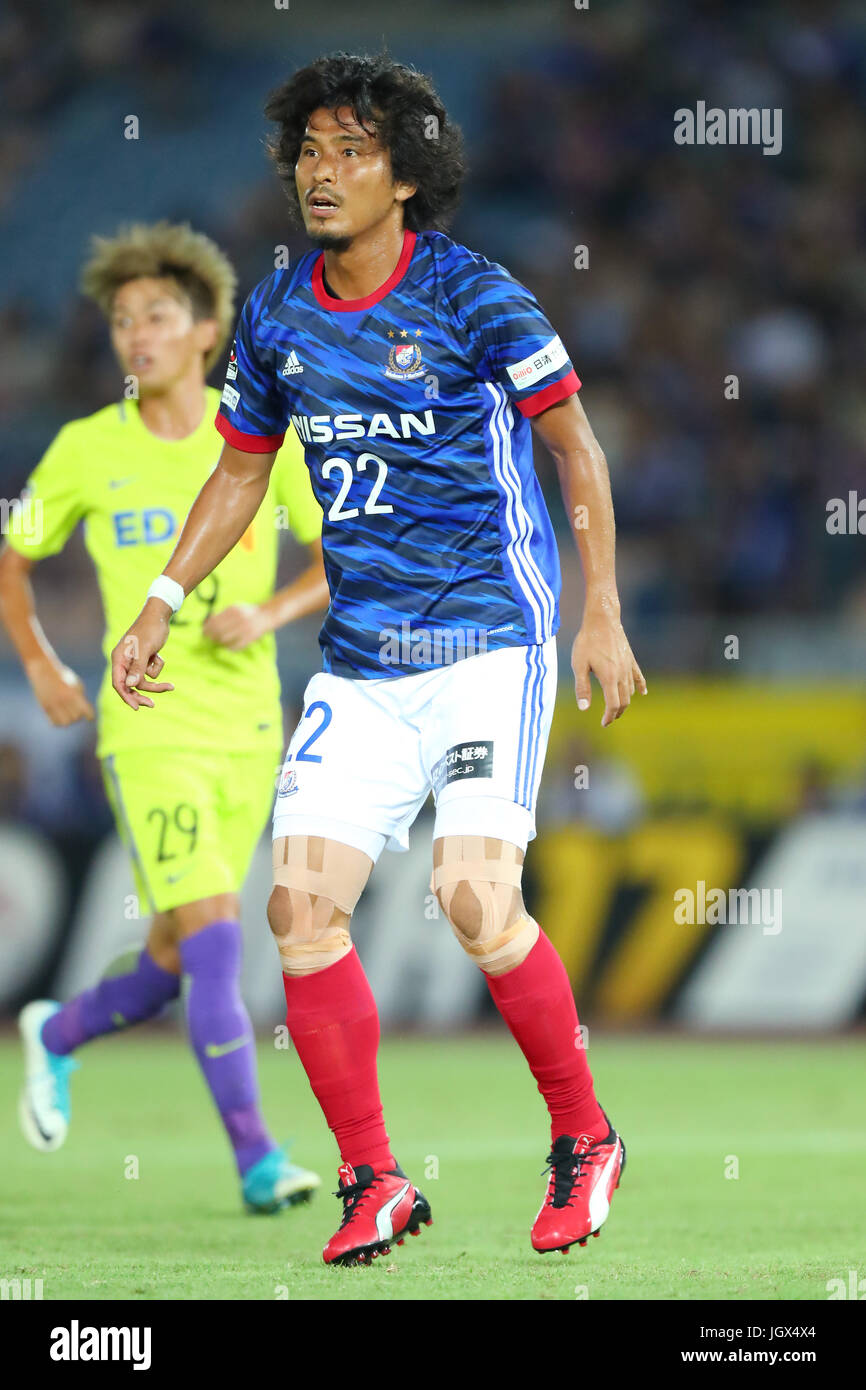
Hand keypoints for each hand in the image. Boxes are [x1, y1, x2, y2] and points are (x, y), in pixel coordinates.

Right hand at [26, 657, 94, 726]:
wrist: (43, 669)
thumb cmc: (62, 676)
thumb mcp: (75, 683)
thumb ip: (80, 697)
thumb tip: (84, 712)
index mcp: (73, 693)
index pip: (86, 712)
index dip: (89, 717)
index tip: (89, 718)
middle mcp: (64, 700)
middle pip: (76, 718)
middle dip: (78, 716)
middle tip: (76, 711)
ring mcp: (53, 704)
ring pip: (66, 723)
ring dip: (69, 721)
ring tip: (68, 715)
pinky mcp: (45, 707)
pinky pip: (54, 722)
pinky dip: (59, 723)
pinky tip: (60, 717)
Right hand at [110, 600, 174, 709]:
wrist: (160, 616)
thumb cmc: (150, 629)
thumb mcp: (145, 649)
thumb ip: (137, 668)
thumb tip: (130, 685)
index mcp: (119, 658)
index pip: (118, 683)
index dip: (126, 696)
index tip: (137, 707)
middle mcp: (124, 661)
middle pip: (130, 685)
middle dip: (143, 694)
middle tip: (153, 705)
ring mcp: (134, 661)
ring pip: (142, 680)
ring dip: (156, 683)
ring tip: (171, 686)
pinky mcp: (144, 659)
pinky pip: (150, 671)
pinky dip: (157, 667)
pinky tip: (159, 656)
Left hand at [203, 603, 268, 650]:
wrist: (267, 615)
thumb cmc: (247, 612)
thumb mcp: (235, 608)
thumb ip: (222, 613)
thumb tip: (207, 621)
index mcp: (233, 610)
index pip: (214, 621)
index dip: (207, 628)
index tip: (203, 632)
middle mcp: (239, 619)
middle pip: (218, 631)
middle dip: (211, 636)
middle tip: (209, 639)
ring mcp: (245, 629)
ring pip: (224, 640)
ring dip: (219, 642)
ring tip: (218, 641)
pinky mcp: (250, 638)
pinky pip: (234, 647)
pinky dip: (228, 647)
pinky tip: (227, 645)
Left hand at [572, 603, 646, 726]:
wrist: (602, 619)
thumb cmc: (587, 641)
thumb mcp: (579, 665)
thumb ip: (582, 687)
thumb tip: (584, 708)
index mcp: (609, 678)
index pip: (613, 705)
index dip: (609, 717)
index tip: (603, 723)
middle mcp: (622, 674)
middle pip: (624, 701)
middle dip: (617, 712)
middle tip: (609, 719)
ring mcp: (628, 666)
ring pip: (631, 690)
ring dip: (625, 702)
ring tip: (617, 708)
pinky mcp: (630, 658)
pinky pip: (638, 676)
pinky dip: (641, 686)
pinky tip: (643, 692)